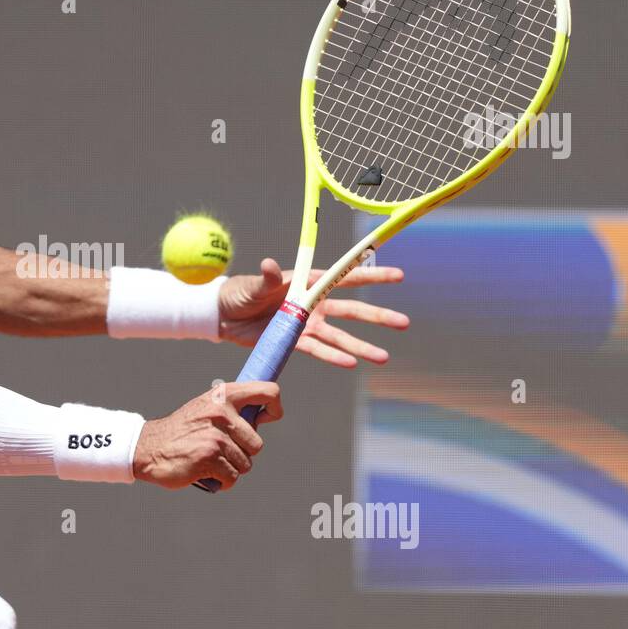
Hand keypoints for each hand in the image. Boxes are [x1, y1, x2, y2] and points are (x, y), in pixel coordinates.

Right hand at [132, 380, 281, 491]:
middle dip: (241, 453)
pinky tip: (205, 473)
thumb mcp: (206, 408)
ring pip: (245, 464)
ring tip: (208, 460)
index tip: (266, 418)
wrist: (147, 448)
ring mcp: (215, 436)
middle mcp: (221, 412)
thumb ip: (234, 410)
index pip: (268, 391)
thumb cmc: (182, 431)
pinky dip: (222, 482)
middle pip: (257, 444)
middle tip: (217, 449)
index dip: (275, 408)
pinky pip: (232, 478)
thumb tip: (265, 415)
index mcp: (223, 395)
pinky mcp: (209, 458)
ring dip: (229, 468)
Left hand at [217, 258, 408, 366]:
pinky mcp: (295, 341)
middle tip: (404, 322)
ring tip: (383, 357)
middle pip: (352, 310)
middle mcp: (313, 303)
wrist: (223, 316)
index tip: (398, 275)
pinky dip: (334, 356)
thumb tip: (270, 265)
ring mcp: (306, 324)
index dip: (372, 275)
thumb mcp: (253, 284)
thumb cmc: (240, 292)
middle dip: (378, 316)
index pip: (345, 277)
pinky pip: (319, 350)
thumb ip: (266, 278)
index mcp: (307, 282)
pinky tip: (352, 363)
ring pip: (340, 336)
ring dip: (362, 346)